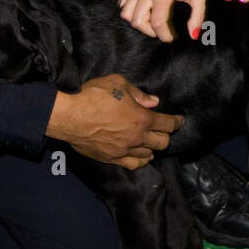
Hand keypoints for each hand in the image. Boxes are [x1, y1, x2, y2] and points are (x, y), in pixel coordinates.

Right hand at [46, 74, 183, 169]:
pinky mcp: (111, 159)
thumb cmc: (93, 96)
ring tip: (150, 142)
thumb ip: (138, 94)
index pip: (168, 124)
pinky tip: (140, 156)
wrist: (69, 116)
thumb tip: (153, 102)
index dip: (177, 122)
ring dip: (152, 148)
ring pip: (148, 155)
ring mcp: (124, 151)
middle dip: (165, 135)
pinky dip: (140, 160)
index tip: (179, 120)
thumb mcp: (118, 84)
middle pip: (162, 143)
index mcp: (142, 118)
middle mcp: (137, 138)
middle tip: (162, 129)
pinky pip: (132, 165)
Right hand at [118, 0, 208, 42]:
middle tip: (163, 30)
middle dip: (150, 31)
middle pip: (138, 21)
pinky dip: (130, 11)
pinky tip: (143, 12)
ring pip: (126, 14)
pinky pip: (123, 2)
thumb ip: (197, 16)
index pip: (157, 22)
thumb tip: (193, 35)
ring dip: (138, 22)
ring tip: (153, 22)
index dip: (164, 35)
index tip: (171, 38)